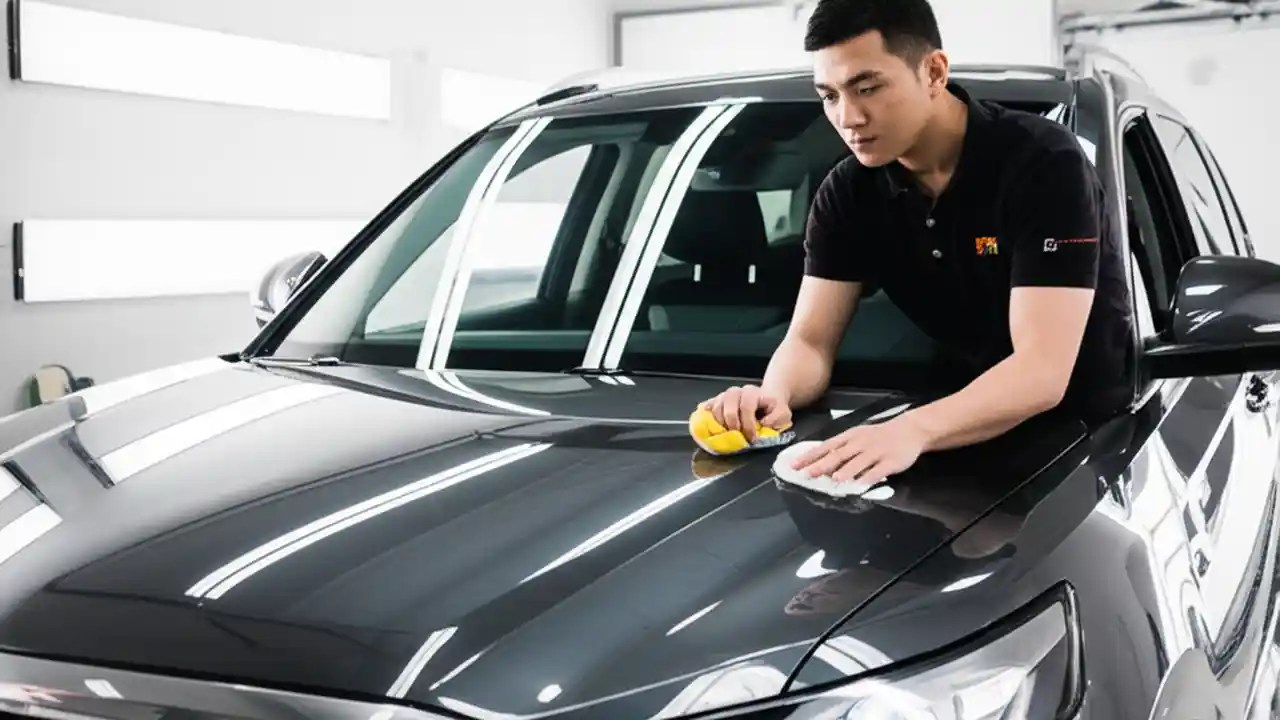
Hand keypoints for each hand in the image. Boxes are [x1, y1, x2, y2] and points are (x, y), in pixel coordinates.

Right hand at [700, 385, 791, 442]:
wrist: (766, 398)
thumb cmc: (773, 408)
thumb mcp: (784, 413)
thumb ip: (778, 417)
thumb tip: (764, 423)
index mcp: (752, 393)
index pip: (746, 407)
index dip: (748, 425)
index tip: (752, 438)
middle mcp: (737, 391)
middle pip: (728, 406)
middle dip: (733, 425)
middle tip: (739, 436)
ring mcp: (725, 395)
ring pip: (716, 407)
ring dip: (721, 423)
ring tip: (729, 432)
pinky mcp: (718, 400)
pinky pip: (709, 405)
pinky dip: (707, 414)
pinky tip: (708, 421)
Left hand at [790, 416, 930, 486]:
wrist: (909, 430)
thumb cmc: (878, 436)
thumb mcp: (857, 437)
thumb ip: (840, 449)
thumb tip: (819, 464)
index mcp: (849, 437)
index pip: (826, 447)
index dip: (810, 456)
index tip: (795, 464)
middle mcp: (860, 443)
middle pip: (840, 454)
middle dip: (823, 464)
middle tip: (808, 473)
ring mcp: (876, 452)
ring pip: (859, 462)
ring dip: (846, 470)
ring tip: (834, 478)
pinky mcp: (891, 461)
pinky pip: (879, 470)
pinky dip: (869, 477)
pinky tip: (861, 484)